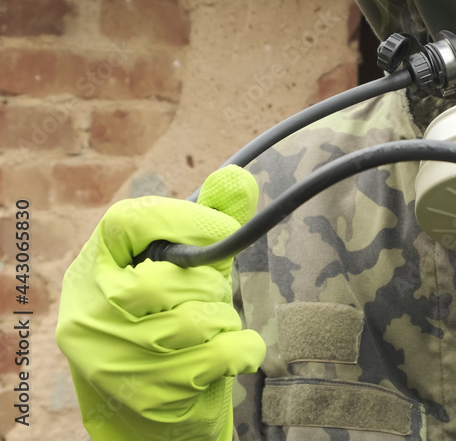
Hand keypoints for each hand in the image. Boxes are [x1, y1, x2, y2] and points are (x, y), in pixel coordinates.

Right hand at [56, 165, 266, 440]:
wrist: (144, 401)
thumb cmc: (167, 313)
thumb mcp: (184, 261)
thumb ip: (211, 218)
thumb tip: (239, 179)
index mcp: (94, 264)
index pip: (128, 221)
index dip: (185, 220)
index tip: (222, 228)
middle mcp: (88, 311)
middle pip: (164, 280)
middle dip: (208, 285)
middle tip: (212, 294)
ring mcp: (110, 358)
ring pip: (193, 322)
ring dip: (223, 319)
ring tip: (216, 323)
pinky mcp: (143, 394)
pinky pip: (218, 357)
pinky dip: (243, 349)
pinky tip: (235, 350)